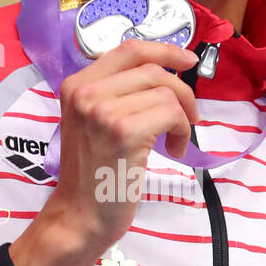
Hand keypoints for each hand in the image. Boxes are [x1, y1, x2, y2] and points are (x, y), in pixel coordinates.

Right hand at [9, 40, 198, 265]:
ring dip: (182, 118)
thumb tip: (163, 72)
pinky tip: (173, 151)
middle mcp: (86, 92)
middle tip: (190, 117)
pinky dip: (181, 132)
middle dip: (182, 91)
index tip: (188, 60)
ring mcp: (103, 111)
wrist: (80, 215)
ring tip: (174, 141)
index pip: (129, 50)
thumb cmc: (93, 174)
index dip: (165, 50)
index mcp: (76, 84)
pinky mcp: (124, 132)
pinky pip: (171, 115)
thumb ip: (115, 94)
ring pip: (166, 93)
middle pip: (153, 70)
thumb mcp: (92, 122)